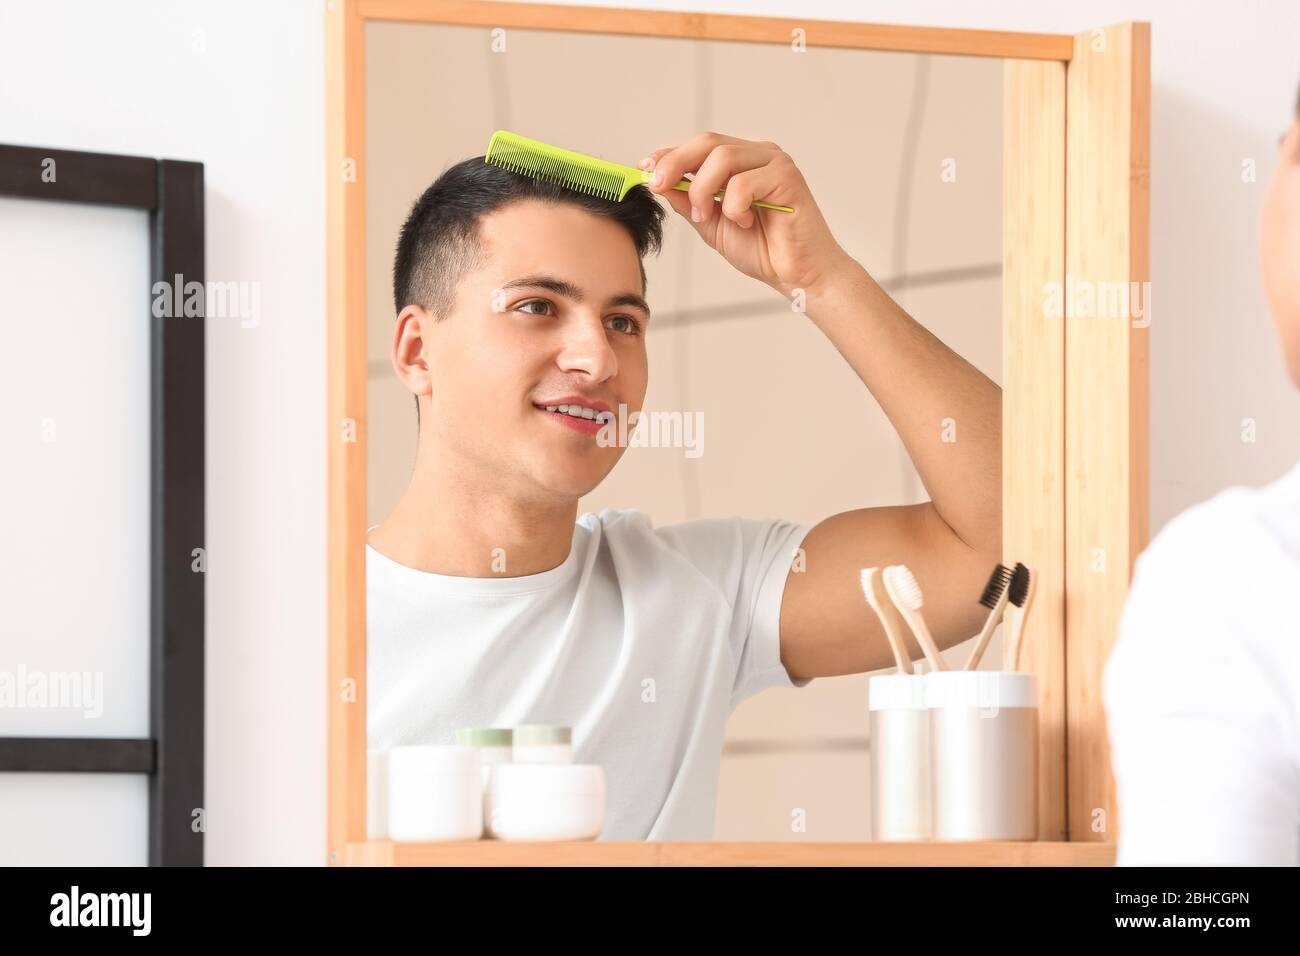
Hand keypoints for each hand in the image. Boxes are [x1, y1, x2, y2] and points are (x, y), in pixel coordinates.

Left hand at [640, 132, 853, 298]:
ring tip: (708, 217)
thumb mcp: (712, 225)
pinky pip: (743, 183)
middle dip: (676, 163)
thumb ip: (688, 201)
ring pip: (722, 158)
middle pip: (708, 142)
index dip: (669, 155)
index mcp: (741, 161)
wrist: (797, 276)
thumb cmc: (763, 250)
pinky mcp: (787, 178)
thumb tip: (658, 182)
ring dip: (703, 191)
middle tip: (658, 185)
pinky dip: (734, 207)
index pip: (699, 146)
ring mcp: (774, 162)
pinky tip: (746, 223)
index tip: (644, 170)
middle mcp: (758, 155)